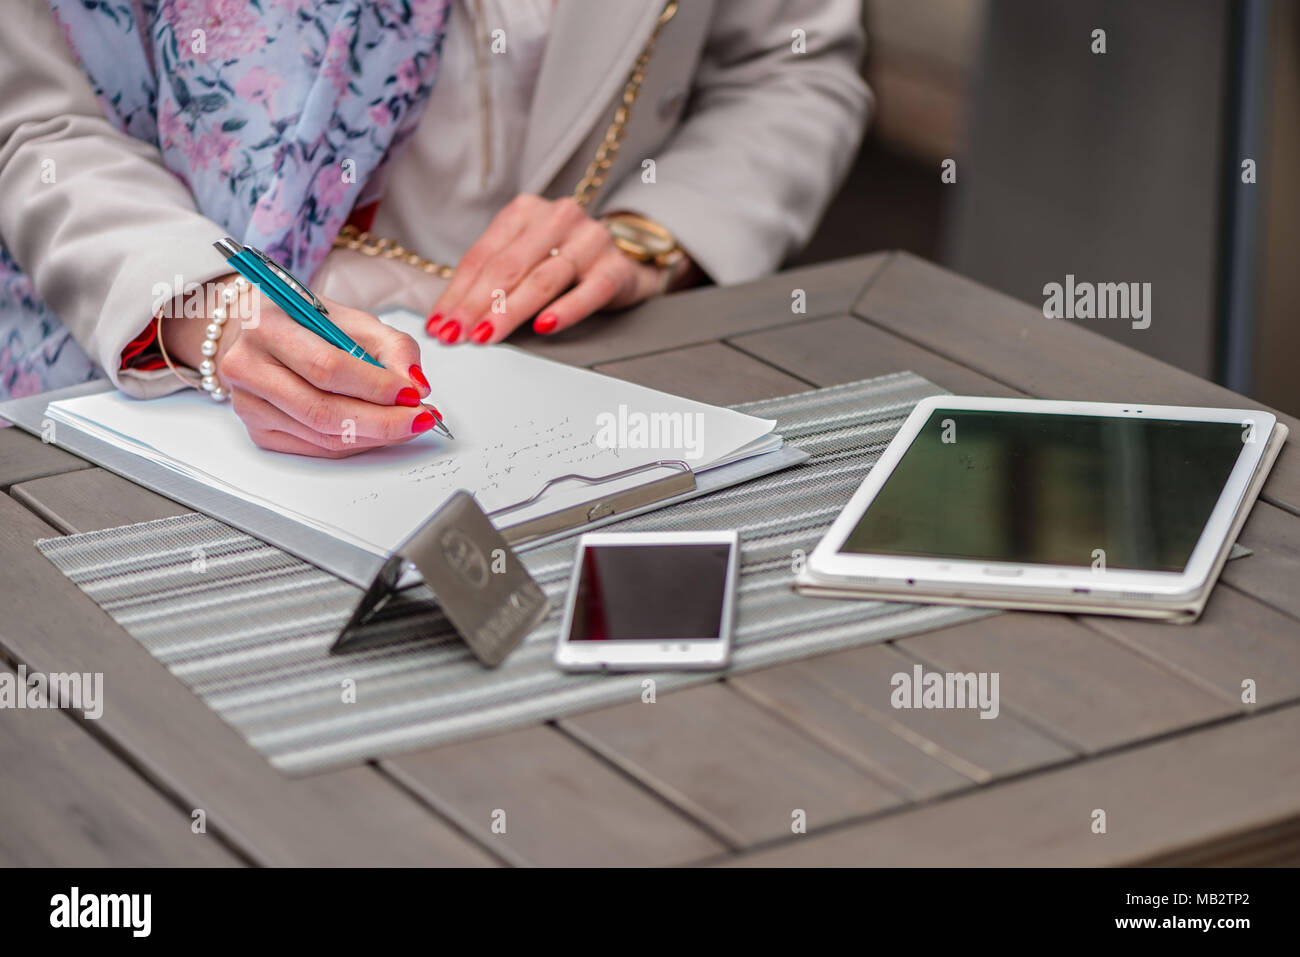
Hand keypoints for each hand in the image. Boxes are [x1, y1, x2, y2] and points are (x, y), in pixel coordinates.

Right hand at [162, 279, 437, 457]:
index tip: (413, 394)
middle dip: (382, 420)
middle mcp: (247, 367)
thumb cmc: (307, 322)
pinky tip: (379, 432)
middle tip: (420, 419)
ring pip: (322, 436)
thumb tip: (416, 385)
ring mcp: (248, 405)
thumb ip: (393, 347)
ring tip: (408, 425)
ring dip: (374, 436)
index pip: (326, 367)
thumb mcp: (354, 320)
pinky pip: (316, 448)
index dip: (375, 386)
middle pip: (323, 410)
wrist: (260, 332)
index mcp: (266, 327)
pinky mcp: (258, 432)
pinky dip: (355, 443)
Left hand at [425, 194, 663, 344]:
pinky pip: (587, 293)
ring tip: (487, 336)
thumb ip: (492, 278)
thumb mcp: (525, 256)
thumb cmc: (564, 260)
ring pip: (542, 279)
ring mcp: (589, 241)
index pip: (483, 256)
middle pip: (508, 267)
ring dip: (510, 312)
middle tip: (456, 335)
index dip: (457, 292)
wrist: (626, 259)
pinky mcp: (615, 268)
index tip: (439, 325)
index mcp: (525, 211)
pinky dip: (564, 311)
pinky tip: (544, 326)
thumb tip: (448, 318)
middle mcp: (557, 218)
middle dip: (476, 305)